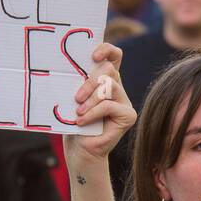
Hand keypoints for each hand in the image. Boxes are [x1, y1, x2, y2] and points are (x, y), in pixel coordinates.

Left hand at [65, 43, 135, 165]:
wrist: (80, 151)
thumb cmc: (74, 124)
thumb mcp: (73, 99)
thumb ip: (79, 83)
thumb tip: (71, 66)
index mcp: (105, 80)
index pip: (114, 56)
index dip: (106, 49)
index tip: (93, 56)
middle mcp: (117, 88)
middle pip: (109, 70)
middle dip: (90, 82)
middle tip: (76, 97)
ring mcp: (125, 101)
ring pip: (109, 86)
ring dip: (90, 99)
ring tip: (78, 112)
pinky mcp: (128, 115)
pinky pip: (109, 105)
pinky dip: (93, 112)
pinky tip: (82, 121)